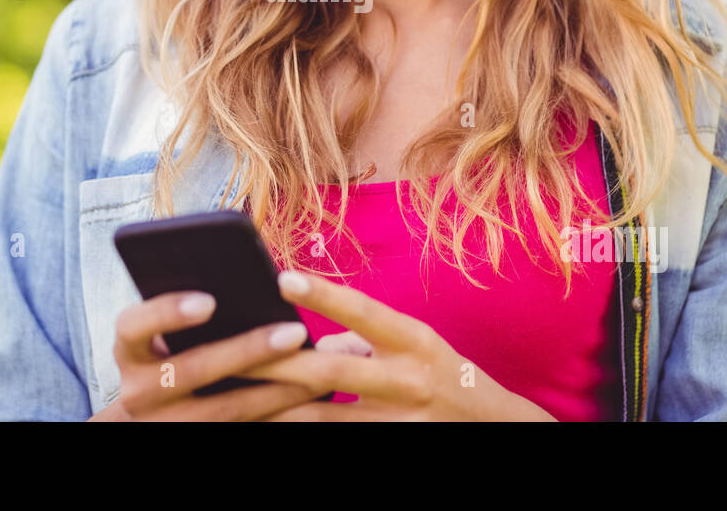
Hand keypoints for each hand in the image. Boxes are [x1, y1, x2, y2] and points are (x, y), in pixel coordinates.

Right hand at [89, 290, 337, 420]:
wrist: (152, 415)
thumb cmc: (170, 350)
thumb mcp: (164, 330)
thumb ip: (192, 304)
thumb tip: (250, 275)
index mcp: (128, 348)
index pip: (133, 325)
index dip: (169, 312)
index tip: (210, 301)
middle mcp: (137, 390)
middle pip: (193, 369)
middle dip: (248, 350)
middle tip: (294, 331)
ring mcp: (164, 424)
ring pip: (225, 410)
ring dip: (276, 389)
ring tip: (317, 367)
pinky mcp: (194, 441)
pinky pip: (239, 429)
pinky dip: (276, 413)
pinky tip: (309, 396)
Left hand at [236, 270, 557, 420]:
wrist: (494, 429)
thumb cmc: (444, 375)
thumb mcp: (414, 345)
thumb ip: (361, 341)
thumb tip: (311, 347)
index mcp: (415, 342)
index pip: (364, 312)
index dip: (324, 296)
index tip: (282, 278)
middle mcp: (409, 382)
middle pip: (331, 373)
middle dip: (276, 365)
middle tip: (232, 353)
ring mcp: (400, 424)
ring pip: (324, 420)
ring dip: (276, 411)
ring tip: (233, 400)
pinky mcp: (390, 448)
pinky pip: (336, 439)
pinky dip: (303, 431)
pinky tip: (270, 425)